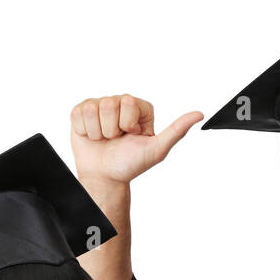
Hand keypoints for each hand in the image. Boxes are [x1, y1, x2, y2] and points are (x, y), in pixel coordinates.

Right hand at [69, 94, 201, 186]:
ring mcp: (100, 106)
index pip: (128, 103)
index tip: (131, 136)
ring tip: (104, 140)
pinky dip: (84, 131)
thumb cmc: (130, 164)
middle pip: (109, 104)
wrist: (105, 177)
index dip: (127, 124)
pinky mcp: (82, 112)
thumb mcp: (157, 149)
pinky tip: (92, 137)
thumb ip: (177, 130)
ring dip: (97, 132)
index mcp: (139, 108)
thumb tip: (200, 114)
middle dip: (111, 129)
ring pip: (93, 109)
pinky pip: (79, 113)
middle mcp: (120, 102)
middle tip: (116, 140)